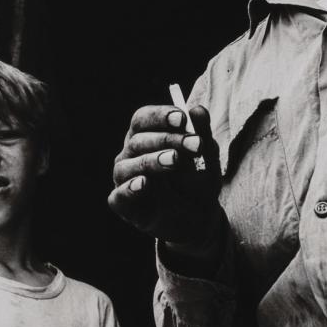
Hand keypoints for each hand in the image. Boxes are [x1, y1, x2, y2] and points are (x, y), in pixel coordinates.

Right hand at [108, 104, 225, 260]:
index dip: (160, 116)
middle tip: (194, 145)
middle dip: (167, 139)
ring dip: (153, 160)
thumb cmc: (197, 180)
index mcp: (145, 136)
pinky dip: (130, 188)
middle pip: (138, 140)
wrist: (199, 216)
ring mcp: (123, 179)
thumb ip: (202, 134)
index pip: (142, 118)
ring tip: (175, 160)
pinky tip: (145, 183)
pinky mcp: (122, 204)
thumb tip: (197, 110)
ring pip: (128, 165)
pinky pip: (120, 195)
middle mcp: (130, 155)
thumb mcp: (206, 156)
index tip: (182, 118)